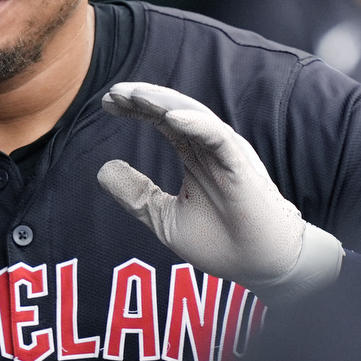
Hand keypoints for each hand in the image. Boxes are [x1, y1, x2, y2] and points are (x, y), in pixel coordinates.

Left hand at [96, 83, 341, 303]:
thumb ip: (136, 195)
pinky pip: (217, 136)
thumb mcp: (164, 217)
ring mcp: (226, 154)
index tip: (106, 104)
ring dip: (163, 103)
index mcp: (195, 156)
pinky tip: (168, 116)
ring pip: (193, 116)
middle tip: (112, 94)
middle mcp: (211, 148)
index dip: (136, 109)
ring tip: (133, 96)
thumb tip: (101, 169)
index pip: (163, 121)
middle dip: (143, 98)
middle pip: (174, 110)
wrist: (259, 267)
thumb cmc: (220, 243)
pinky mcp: (240, 166)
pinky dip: (194, 123)